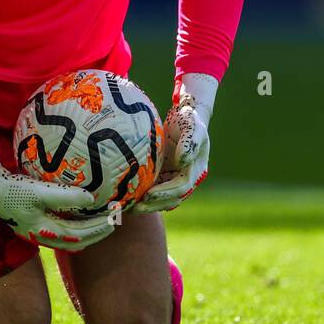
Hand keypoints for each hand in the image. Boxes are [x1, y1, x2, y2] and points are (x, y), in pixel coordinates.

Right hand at [0, 126, 114, 249]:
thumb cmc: (13, 189)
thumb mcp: (39, 192)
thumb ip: (65, 196)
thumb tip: (90, 199)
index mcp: (45, 232)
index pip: (80, 236)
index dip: (99, 229)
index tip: (114, 218)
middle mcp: (42, 235)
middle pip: (77, 241)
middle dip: (97, 232)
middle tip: (114, 220)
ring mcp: (38, 230)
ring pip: (70, 238)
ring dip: (88, 230)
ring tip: (102, 219)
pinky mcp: (34, 221)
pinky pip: (62, 228)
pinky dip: (76, 225)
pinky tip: (81, 214)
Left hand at [128, 72, 216, 213]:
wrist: (185, 114)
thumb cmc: (189, 118)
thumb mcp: (192, 125)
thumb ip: (190, 142)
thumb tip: (182, 161)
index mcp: (196, 170)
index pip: (182, 187)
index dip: (166, 193)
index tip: (149, 195)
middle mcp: (187, 178)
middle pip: (172, 199)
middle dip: (154, 204)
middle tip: (135, 208)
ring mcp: (175, 178)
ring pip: (163, 199)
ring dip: (148, 205)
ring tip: (128, 208)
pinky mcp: (164, 175)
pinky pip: (154, 190)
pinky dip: (143, 196)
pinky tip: (127, 199)